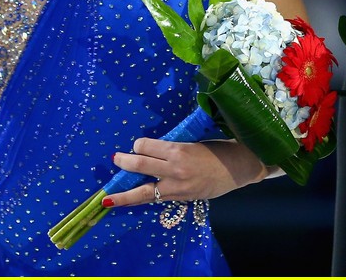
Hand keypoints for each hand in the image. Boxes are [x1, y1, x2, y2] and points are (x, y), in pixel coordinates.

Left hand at [103, 139, 269, 206]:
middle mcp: (173, 168)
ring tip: (107, 199)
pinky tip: (127, 204)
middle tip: (115, 159)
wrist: (238, 168)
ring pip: (142, 191)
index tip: (138, 145)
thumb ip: (174, 148)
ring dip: (123, 195)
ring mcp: (176, 186)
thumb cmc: (218, 149)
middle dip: (124, 162)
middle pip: (139, 165)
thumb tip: (154, 150)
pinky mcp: (180, 198)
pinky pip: (155, 199)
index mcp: (177, 149)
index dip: (138, 145)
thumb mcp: (194, 142)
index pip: (146, 146)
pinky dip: (139, 201)